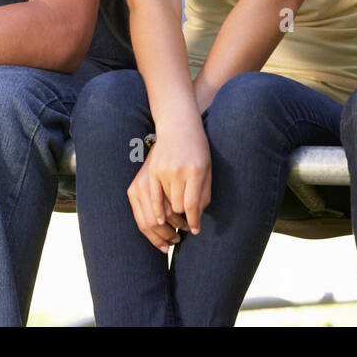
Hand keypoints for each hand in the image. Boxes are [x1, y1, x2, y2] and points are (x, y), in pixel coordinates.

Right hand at [148, 117, 211, 234]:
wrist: (179, 126)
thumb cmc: (198, 148)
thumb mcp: (207, 168)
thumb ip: (204, 193)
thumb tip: (197, 217)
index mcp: (196, 170)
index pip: (192, 204)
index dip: (194, 221)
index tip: (196, 230)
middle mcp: (177, 171)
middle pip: (177, 206)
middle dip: (182, 220)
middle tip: (185, 229)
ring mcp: (161, 171)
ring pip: (164, 205)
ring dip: (170, 217)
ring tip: (175, 228)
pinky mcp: (149, 172)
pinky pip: (151, 199)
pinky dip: (156, 211)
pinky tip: (161, 221)